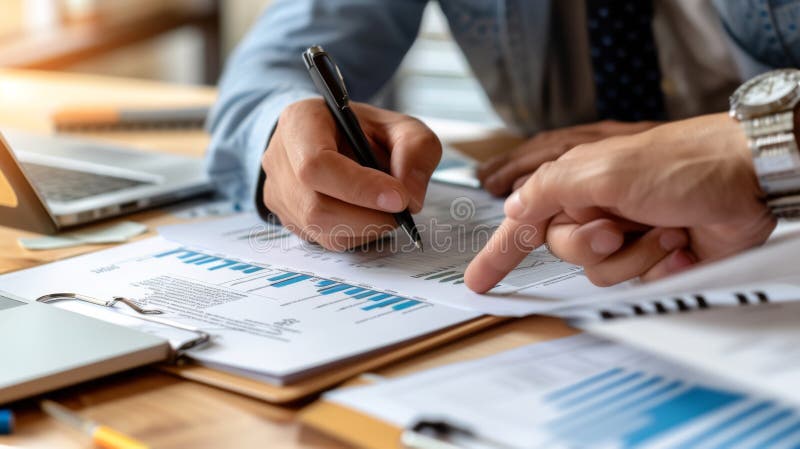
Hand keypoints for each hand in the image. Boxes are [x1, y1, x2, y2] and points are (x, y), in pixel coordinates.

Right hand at [262, 98, 440, 249]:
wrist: (336, 138)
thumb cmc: (365, 131)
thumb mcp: (401, 126)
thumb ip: (416, 150)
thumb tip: (411, 197)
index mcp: (300, 121)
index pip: (316, 164)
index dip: (359, 187)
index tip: (398, 198)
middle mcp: (280, 159)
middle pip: (316, 206)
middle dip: (368, 216)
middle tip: (400, 209)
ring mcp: (278, 192)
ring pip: (320, 229)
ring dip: (364, 227)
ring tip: (385, 209)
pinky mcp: (288, 219)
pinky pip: (323, 239)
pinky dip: (355, 233)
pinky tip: (367, 214)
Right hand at [465, 113, 775, 291]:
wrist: (748, 177)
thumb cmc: (679, 163)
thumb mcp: (601, 171)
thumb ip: (547, 191)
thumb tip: (512, 209)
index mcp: (574, 183)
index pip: (524, 223)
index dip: (498, 254)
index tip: (478, 281)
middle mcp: (595, 208)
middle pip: (563, 252)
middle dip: (592, 245)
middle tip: (620, 225)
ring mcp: (626, 233)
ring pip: (601, 273)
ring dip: (636, 255)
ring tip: (664, 227)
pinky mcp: (654, 255)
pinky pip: (638, 282)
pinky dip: (661, 266)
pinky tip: (681, 244)